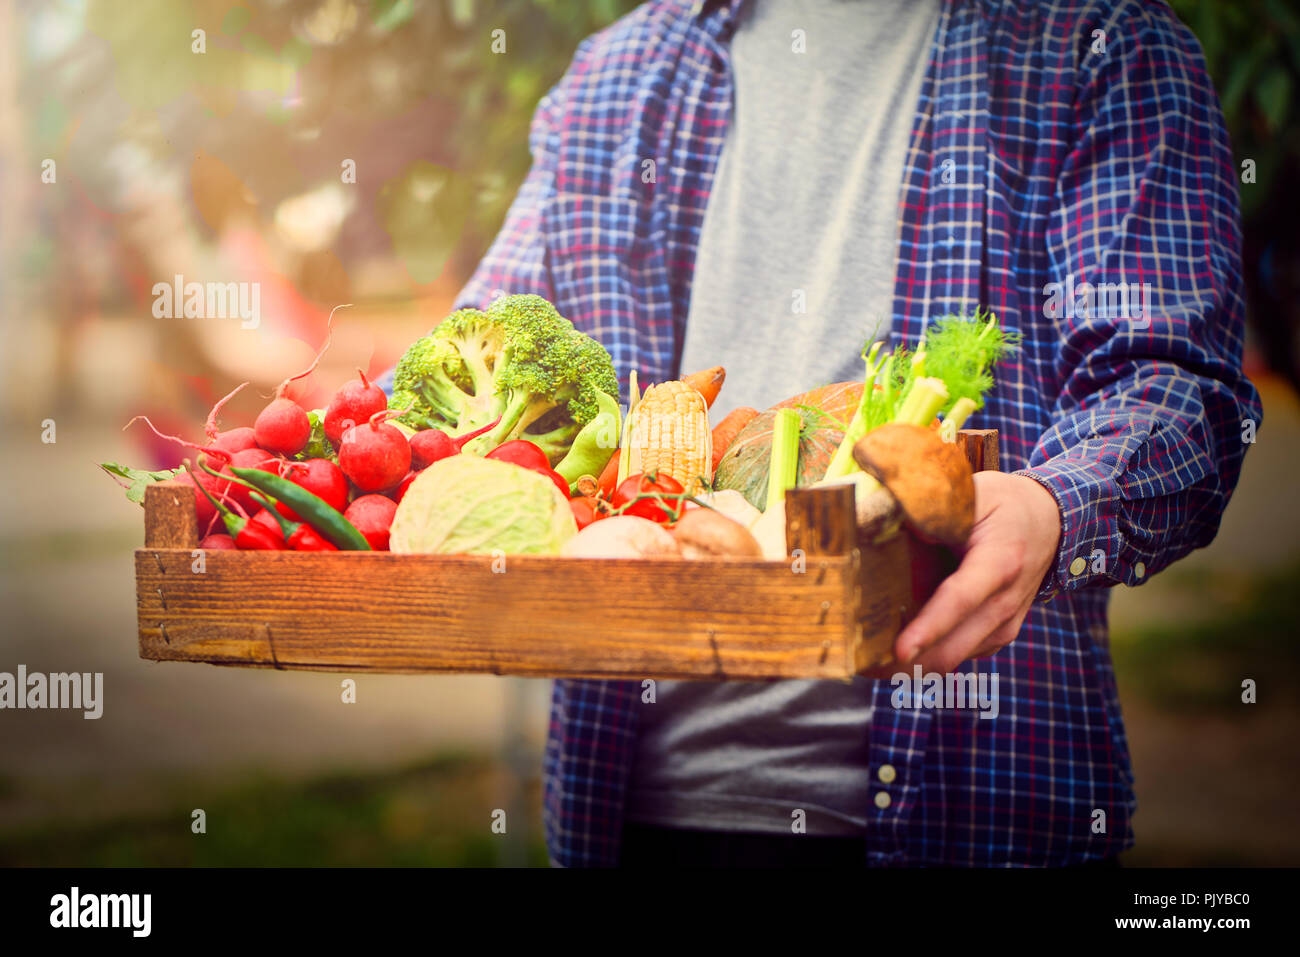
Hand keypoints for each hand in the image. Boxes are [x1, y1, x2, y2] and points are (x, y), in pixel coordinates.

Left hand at [868, 472, 1060, 676]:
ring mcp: (1004, 625)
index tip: (900, 650)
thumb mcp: (973, 494)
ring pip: (951, 660)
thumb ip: (934, 511)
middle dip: (907, 664)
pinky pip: (956, 656)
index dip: (930, 628)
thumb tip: (883, 524)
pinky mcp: (997, 636)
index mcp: (1000, 562)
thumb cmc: (1003, 505)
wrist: (1050, 523)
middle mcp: (1005, 602)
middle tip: (860, 662)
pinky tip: (895, 645)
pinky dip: (927, 656)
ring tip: (868, 658)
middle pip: (953, 648)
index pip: (961, 600)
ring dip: (912, 665)